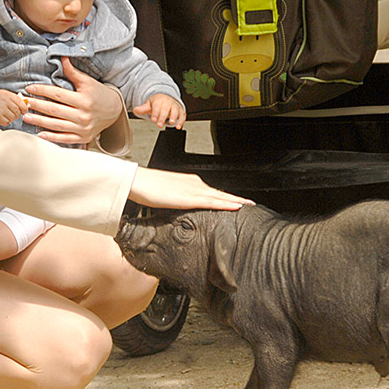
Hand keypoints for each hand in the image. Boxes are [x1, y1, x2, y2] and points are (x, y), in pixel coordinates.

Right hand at [0, 90, 28, 125]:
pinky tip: (3, 118)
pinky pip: (7, 122)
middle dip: (18, 114)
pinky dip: (7, 121)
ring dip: (13, 118)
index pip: (20, 102)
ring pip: (13, 117)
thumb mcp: (6, 95)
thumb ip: (16, 99)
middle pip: (17, 111)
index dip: (24, 108)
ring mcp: (0, 110)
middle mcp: (3, 102)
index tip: (24, 111)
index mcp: (7, 95)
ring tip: (8, 115)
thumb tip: (27, 105)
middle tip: (15, 114)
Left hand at [22, 57, 123, 144]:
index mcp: (83, 100)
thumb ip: (72, 72)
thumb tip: (61, 58)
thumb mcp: (87, 81)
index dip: (42, 91)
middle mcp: (83, 115)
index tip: (30, 88)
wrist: (114, 110)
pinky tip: (40, 134)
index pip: (58, 94)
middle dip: (37, 106)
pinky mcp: (83, 138)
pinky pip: (65, 139)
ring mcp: (83, 128)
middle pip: (55, 110)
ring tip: (26, 117)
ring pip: (57, 125)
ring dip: (39, 121)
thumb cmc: (99, 94)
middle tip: (24, 103)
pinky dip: (52, 137)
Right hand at [128, 167, 251, 210]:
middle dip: (236, 199)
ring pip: (220, 197)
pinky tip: (236, 207)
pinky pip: (212, 202)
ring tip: (249, 205)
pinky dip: (226, 204)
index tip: (237, 201)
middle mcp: (195, 184)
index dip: (226, 197)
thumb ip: (176, 199)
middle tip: (251, 203)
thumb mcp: (166, 194)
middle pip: (220, 193)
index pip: (212, 192)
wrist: (138, 181)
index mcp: (190, 183)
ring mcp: (194, 190)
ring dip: (235, 201)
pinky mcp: (189, 198)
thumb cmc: (148, 188)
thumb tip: (180, 206)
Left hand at [133, 94, 185, 129]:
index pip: (157, 107)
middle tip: (159, 125)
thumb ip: (142, 109)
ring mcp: (175, 106)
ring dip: (174, 117)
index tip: (153, 120)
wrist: (166, 98)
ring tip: (171, 123)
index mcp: (159, 101)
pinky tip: (178, 127)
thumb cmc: (157, 104)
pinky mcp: (181, 111)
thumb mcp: (148, 105)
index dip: (155, 113)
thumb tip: (135, 110)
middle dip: (163, 117)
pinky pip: (182, 116)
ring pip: (175, 111)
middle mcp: (168, 103)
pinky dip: (181, 121)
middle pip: (165, 109)